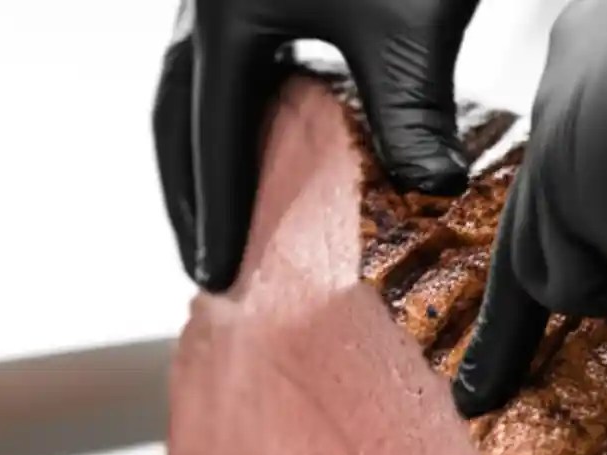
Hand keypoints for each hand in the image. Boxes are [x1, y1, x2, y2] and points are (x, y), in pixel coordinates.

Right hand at [154, 0, 479, 290]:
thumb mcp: (410, 26)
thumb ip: (414, 112)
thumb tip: (433, 191)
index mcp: (228, 17)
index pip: (210, 136)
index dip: (215, 210)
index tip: (214, 275)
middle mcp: (208, 0)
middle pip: (173, 114)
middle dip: (185, 191)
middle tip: (199, 260)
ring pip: (184, 85)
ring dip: (194, 154)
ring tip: (211, 213)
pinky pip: (217, 60)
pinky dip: (225, 111)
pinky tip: (258, 137)